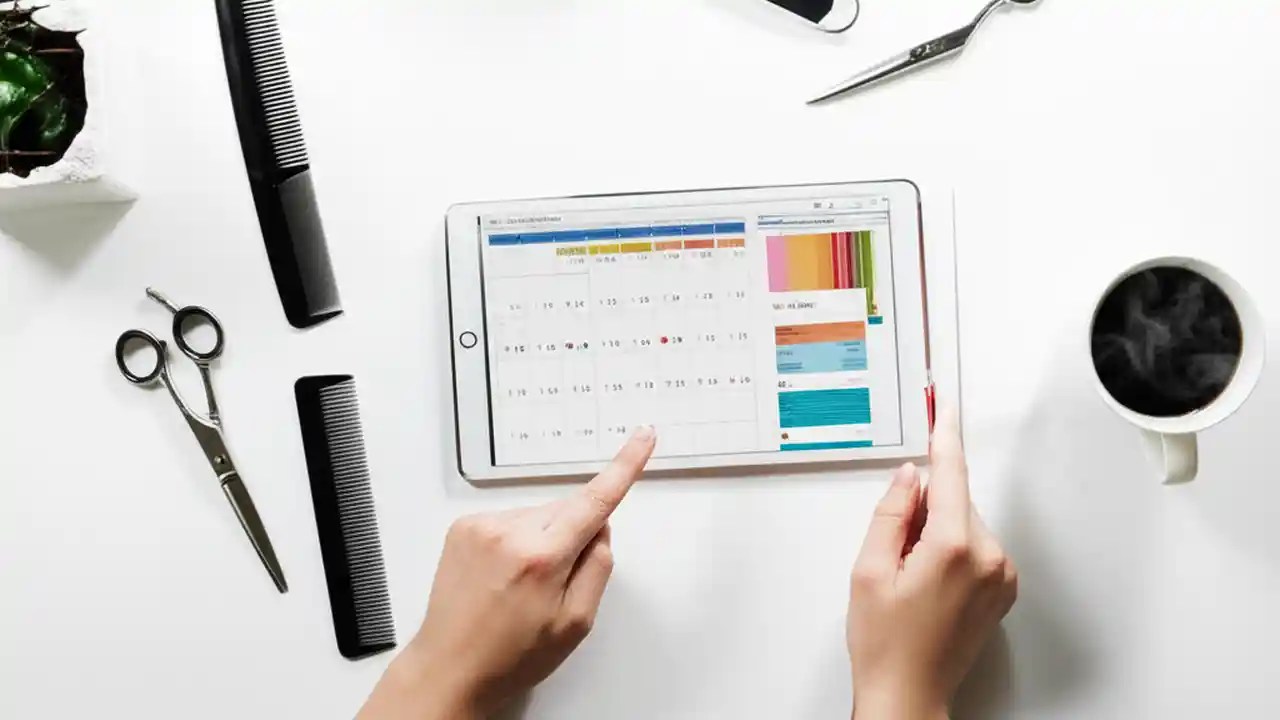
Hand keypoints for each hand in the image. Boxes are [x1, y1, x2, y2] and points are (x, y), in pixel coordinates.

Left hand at [357, 427, 655, 719]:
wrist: (450, 669)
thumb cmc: (511, 656)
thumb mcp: (575, 623)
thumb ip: (598, 567)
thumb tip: (601, 529)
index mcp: (542, 558)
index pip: (596, 501)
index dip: (625, 466)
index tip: (643, 437)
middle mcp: (509, 532)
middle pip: (568, 510)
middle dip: (574, 536)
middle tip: (557, 585)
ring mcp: (481, 526)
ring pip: (539, 515)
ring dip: (543, 540)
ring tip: (522, 587)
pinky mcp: (463, 527)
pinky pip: (510, 521)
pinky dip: (517, 541)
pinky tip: (504, 576)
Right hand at [847, 408, 1016, 719]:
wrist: (908, 693)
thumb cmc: (886, 644)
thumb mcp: (869, 569)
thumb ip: (890, 513)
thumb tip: (907, 477)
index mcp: (952, 548)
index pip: (950, 475)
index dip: (944, 437)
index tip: (945, 409)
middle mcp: (988, 558)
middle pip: (954, 501)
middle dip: (922, 511)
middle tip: (893, 554)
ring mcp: (1001, 575)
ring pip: (964, 523)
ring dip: (936, 534)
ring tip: (910, 579)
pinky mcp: (1004, 588)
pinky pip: (976, 546)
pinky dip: (951, 551)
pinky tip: (929, 585)